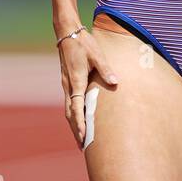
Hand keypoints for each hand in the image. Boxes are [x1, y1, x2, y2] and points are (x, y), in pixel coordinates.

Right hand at [57, 28, 119, 149]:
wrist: (67, 33)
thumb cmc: (83, 43)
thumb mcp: (97, 54)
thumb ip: (105, 69)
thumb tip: (115, 82)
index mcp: (76, 81)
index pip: (76, 107)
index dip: (80, 123)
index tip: (84, 137)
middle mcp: (68, 85)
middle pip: (70, 114)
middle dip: (76, 130)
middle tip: (83, 147)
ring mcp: (66, 84)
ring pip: (68, 109)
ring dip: (74, 124)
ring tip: (82, 139)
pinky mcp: (67, 82)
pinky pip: (69, 102)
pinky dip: (74, 114)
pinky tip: (80, 119)